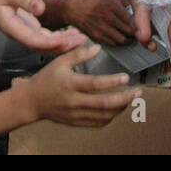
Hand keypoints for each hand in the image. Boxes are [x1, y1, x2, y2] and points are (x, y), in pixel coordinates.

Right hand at [0, 0, 88, 54]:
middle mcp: (20, 34)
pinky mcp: (27, 27)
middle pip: (44, 47)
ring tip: (82, 38)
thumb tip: (42, 9)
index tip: (69, 41)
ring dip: (64, 43)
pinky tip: (71, 33)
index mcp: (13, 29)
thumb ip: (24, 0)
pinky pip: (45, 37)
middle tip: (83, 42)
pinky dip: (58, 37)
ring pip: (46, 44)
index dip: (53, 43)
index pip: (36, 41)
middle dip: (64, 46)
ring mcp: (24, 32)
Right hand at [17, 43, 139, 125]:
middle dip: (124, 99)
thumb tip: (98, 47)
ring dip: (120, 108)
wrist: (32, 102)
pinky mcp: (77, 122)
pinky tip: (118, 108)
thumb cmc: (47, 78)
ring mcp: (75, 114)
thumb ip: (78, 54)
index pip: (94, 84)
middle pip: (103, 104)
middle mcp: (73, 101)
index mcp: (69, 84)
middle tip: (138, 92)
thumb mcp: (59, 61)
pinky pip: (98, 123)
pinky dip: (111, 116)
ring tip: (131, 99)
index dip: (111, 82)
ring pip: (103, 116)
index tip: (126, 78)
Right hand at [60, 0, 136, 45]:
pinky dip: (117, 43)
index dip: (138, 27)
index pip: (131, 21)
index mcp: (113, 5)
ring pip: (121, 40)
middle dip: (134, 35)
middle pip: (128, 32)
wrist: (74, 9)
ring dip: (127, 41)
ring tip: (128, 38)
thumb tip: (140, 7)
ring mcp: (102, 28)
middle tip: (136, 35)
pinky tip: (118, 38)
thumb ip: (125, 2)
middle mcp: (108, 17)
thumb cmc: (93, 2)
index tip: (140, 28)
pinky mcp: (96, 36)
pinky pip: (112, 44)